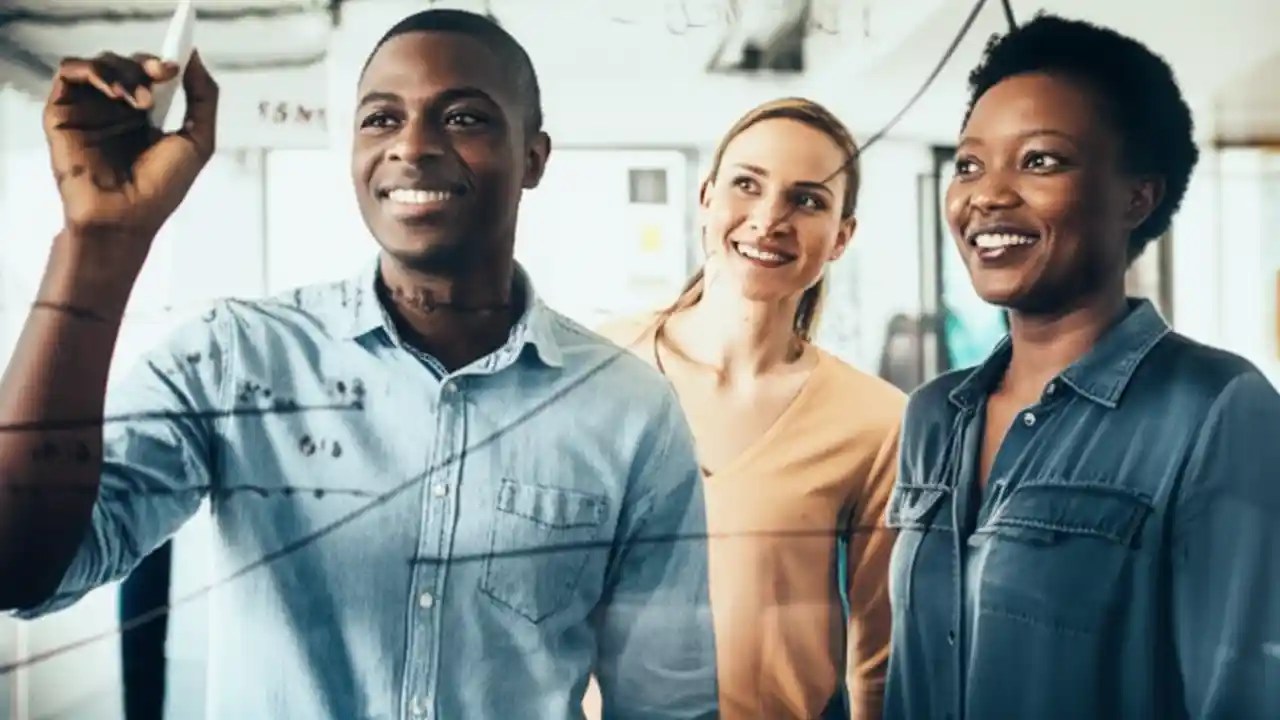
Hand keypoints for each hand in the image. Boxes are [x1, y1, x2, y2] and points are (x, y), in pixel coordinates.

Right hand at [42, 49, 218, 255]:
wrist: (126, 217)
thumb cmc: (161, 189)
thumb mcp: (198, 141)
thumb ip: (203, 98)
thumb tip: (194, 56)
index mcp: (143, 115)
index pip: (149, 73)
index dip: (162, 63)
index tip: (175, 66)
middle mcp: (114, 109)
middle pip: (125, 63)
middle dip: (145, 66)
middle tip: (160, 80)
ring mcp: (88, 110)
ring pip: (100, 64)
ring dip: (123, 71)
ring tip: (141, 101)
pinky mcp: (62, 113)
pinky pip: (70, 73)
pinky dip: (92, 71)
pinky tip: (114, 92)